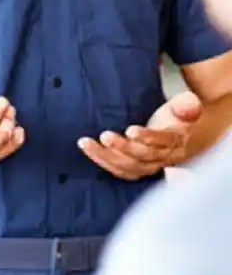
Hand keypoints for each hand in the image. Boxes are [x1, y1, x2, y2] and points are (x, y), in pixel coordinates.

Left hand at [79, 91, 203, 180]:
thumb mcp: (185, 107)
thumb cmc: (178, 118)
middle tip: (104, 135)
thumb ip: (187, 105)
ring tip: (86, 142)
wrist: (181, 135)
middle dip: (123, 147)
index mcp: (178, 141)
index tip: (131, 130)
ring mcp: (151, 165)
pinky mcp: (138, 168)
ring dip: (107, 156)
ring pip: (130, 167)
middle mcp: (165, 157)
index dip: (148, 138)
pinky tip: (89, 150)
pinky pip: (121, 171)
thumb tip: (189, 103)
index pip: (164, 142)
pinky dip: (104, 162)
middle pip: (144, 157)